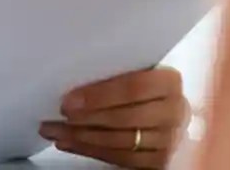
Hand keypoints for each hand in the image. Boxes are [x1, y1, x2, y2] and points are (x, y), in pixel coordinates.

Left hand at [39, 67, 189, 168]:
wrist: (163, 108)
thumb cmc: (141, 83)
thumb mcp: (134, 69)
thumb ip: (112, 72)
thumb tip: (71, 74)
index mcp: (169, 81)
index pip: (133, 88)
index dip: (99, 96)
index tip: (69, 101)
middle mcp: (175, 112)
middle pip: (125, 118)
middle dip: (86, 119)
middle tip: (58, 117)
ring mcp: (169, 140)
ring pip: (120, 142)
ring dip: (81, 138)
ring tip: (55, 131)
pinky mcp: (159, 161)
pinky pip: (120, 159)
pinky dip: (90, 151)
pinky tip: (69, 143)